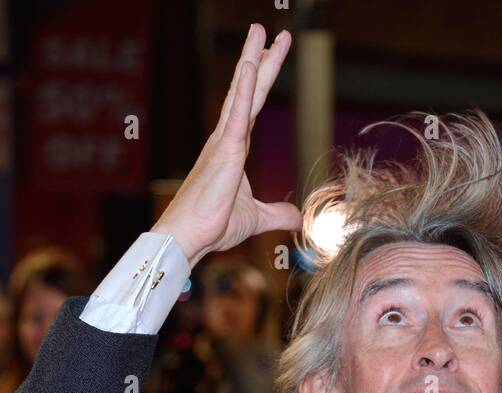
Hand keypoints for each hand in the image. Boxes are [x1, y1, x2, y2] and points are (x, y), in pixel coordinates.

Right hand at [152, 24, 300, 267]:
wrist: (190, 236)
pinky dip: (245, 89)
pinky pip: (237, 114)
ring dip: (252, 61)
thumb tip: (296, 215)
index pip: (254, 106)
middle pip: (250, 91)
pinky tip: (250, 65)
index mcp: (234, 149)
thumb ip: (276, 213)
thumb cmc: (213, 225)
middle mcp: (227, 138)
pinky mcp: (224, 152)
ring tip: (260, 32)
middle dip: (262, 60)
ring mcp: (224, 142)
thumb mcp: (256, 218)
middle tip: (273, 31)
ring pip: (242, 93)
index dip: (264, 80)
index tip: (272, 55)